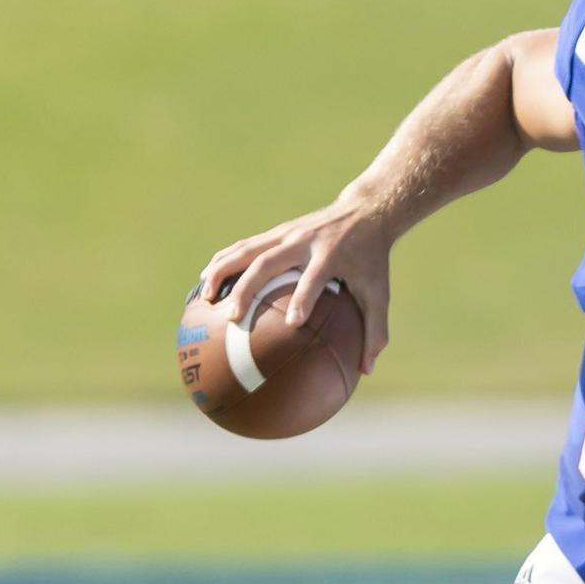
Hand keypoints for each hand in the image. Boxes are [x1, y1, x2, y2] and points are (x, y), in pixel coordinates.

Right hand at [199, 197, 396, 373]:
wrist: (364, 212)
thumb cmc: (372, 260)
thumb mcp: (379, 291)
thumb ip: (375, 330)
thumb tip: (366, 371)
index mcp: (331, 256)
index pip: (314, 279)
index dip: (304, 299)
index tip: (292, 324)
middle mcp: (304, 242)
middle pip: (268, 262)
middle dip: (247, 288)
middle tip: (232, 317)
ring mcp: (286, 234)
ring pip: (246, 250)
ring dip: (222, 272)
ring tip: (204, 298)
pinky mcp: (276, 232)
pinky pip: (243, 247)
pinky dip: (223, 261)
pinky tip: (206, 281)